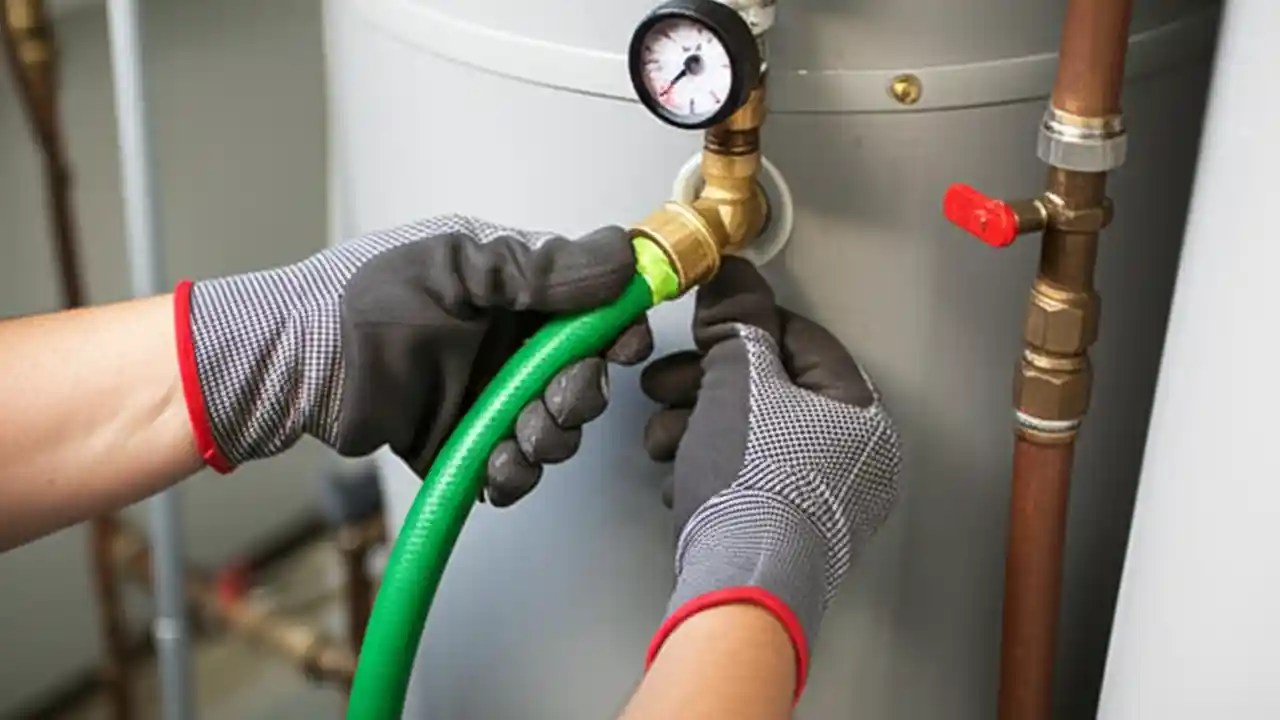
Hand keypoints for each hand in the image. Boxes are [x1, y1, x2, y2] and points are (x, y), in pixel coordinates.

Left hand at [177, 215, 651, 504]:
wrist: (303, 361)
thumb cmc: (367, 298)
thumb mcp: (458, 268)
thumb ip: (541, 270)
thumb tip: (622, 256)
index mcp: (518, 293)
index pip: (594, 310)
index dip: (617, 330)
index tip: (621, 345)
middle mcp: (512, 347)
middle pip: (585, 379)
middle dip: (580, 395)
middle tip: (555, 398)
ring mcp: (491, 399)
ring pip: (556, 431)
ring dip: (550, 439)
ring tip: (517, 435)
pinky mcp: (466, 447)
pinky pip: (513, 472)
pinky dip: (512, 475)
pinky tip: (493, 466)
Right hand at [639, 258, 902, 692]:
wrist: (742, 586)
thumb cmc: (755, 485)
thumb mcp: (738, 383)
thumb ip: (735, 320)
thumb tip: (732, 271)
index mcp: (860, 411)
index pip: (800, 338)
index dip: (741, 327)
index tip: (699, 330)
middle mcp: (855, 456)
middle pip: (771, 390)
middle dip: (705, 384)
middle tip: (665, 386)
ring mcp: (826, 499)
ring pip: (753, 435)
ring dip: (697, 426)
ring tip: (664, 440)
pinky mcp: (791, 531)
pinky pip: (751, 478)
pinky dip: (711, 469)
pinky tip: (681, 478)